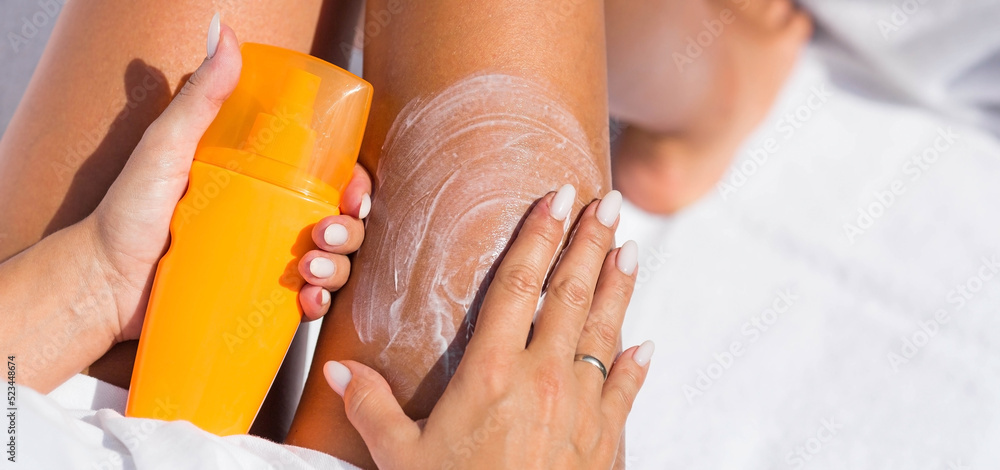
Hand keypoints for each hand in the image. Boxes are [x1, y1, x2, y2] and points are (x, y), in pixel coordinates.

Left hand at [87, 19, 370, 340]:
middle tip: (327, 233)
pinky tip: (309, 301)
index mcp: (262, 179)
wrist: (100, 285)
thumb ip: (199, 97)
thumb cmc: (127, 214)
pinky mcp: (257, 297)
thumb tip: (224, 33)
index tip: (353, 191)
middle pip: (340, 220)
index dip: (354, 184)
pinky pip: (307, 301)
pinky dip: (319, 304)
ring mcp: (267, 259)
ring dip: (339, 267)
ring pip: (333, 262)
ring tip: (313, 270)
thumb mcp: (167, 147)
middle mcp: (271, 217)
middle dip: (351, 230)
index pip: (327, 177)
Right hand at [323, 185, 653, 468]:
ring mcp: (581, 407)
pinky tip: (646, 344)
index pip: (520, 284)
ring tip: (629, 248)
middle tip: (606, 205)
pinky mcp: (606, 441)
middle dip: (590, 244)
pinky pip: (626, 389)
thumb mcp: (402, 456)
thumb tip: (339, 372)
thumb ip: (372, 408)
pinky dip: (636, 364)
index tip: (557, 199)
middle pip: (572, 294)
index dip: (539, 236)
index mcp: (492, 372)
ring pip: (606, 330)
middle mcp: (544, 378)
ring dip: (619, 286)